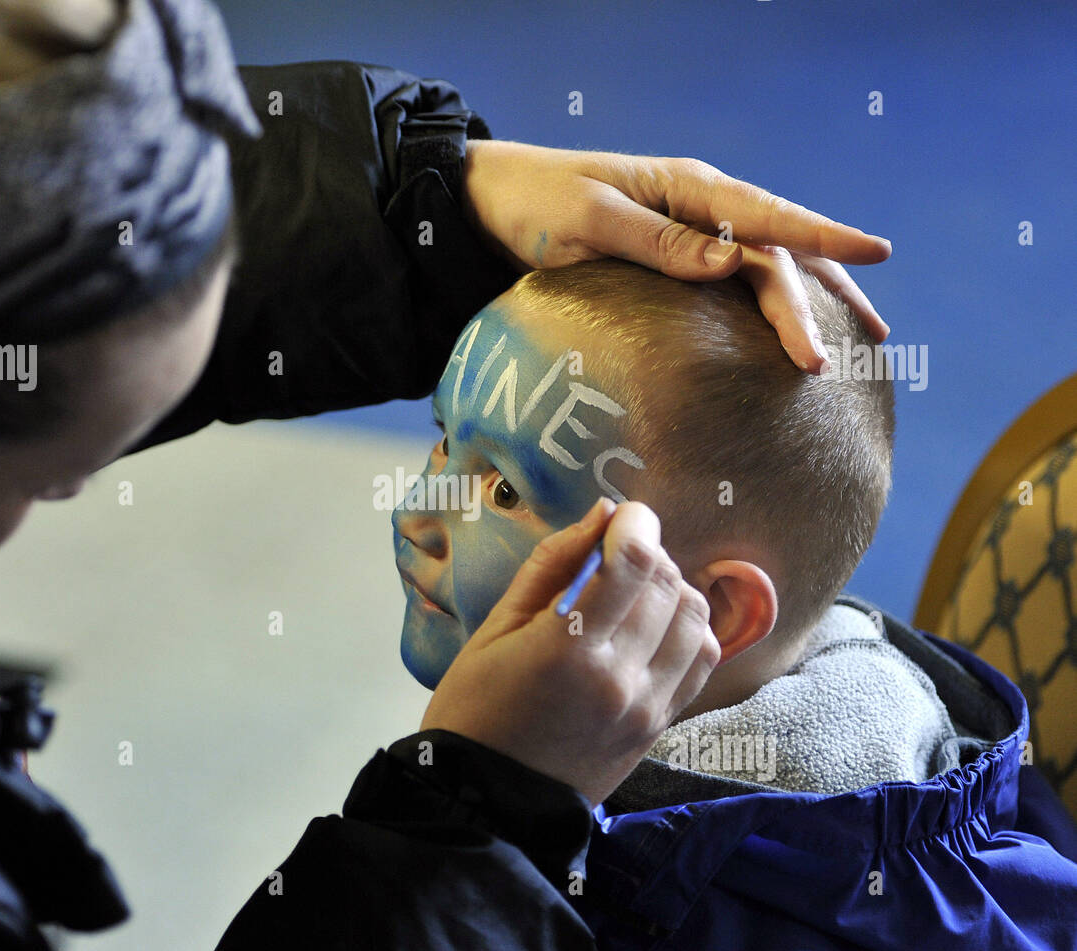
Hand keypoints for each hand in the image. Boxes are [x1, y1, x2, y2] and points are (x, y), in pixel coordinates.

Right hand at [420, 498, 720, 805]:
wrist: (486, 805)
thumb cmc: (474, 712)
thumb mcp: (493, 631)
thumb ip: (550, 567)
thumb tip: (599, 516)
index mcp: (567, 649)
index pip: (634, 562)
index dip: (635, 523)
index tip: (620, 514)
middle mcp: (619, 677)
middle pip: (668, 584)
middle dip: (648, 551)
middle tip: (616, 552)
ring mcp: (646, 706)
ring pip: (696, 619)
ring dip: (673, 588)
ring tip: (635, 591)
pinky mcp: (659, 726)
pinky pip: (702, 661)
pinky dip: (689, 629)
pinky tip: (654, 627)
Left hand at [463, 140, 891, 372]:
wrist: (490, 206)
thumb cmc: (534, 205)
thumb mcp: (588, 220)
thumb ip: (657, 241)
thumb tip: (730, 264)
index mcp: (687, 188)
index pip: (768, 217)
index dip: (822, 238)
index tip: (872, 256)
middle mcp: (700, 208)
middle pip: (779, 252)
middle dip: (822, 297)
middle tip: (857, 348)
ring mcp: (691, 235)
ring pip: (770, 267)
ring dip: (818, 300)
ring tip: (868, 338)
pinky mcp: (674, 264)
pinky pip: (738, 285)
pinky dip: (774, 307)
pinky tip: (798, 331)